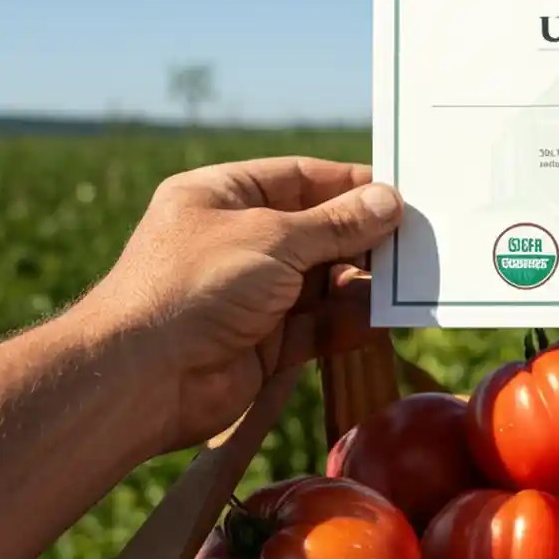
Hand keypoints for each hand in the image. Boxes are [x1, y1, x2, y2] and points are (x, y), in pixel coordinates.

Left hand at [81, 157, 401, 452]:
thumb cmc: (196, 286)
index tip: (399, 192)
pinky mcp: (265, 343)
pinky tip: (381, 319)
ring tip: (405, 283)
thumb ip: (337, 224)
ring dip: (361, 283)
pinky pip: (319, 326)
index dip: (350, 185)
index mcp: (222, 197)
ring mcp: (251, 295)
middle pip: (317, 232)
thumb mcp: (274, 239)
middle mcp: (238, 242)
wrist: (142, 378)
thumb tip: (390, 201)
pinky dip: (350, 323)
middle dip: (363, 238)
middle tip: (415, 242)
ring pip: (323, 282)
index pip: (299, 179)